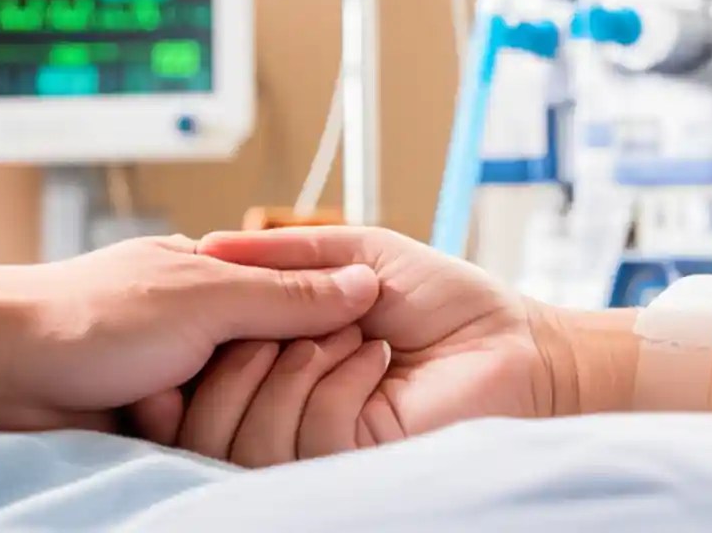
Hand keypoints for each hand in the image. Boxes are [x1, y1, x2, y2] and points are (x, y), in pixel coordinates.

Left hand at [0, 235, 378, 432]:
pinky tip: (147, 416)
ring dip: (207, 408)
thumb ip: (289, 296)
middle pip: (269, 360)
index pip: (295, 303)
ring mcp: (171, 366)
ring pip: (233, 403)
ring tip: (162, 391)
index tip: (332, 354)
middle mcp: (196, 318)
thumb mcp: (209, 296)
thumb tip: (364, 283)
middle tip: (220, 373)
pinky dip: (175, 428)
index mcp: (214, 272)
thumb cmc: (92, 314)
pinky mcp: (151, 413)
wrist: (0, 367)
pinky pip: (195, 432)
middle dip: (251, 377)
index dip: (313, 331)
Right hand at [148, 227, 570, 466]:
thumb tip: (211, 247)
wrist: (507, 338)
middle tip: (305, 316)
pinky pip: (311, 432)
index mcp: (278, 362)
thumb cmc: (443, 298)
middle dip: (247, 348)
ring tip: (352, 334)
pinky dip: (340, 382)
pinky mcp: (355, 463)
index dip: (205, 337)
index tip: (226, 295)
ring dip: (299, 365)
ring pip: (250, 431)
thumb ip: (285, 254)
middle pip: (206, 414)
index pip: (203, 372)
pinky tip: (377, 360)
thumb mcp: (357, 254)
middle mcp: (286, 409)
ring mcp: (317, 444)